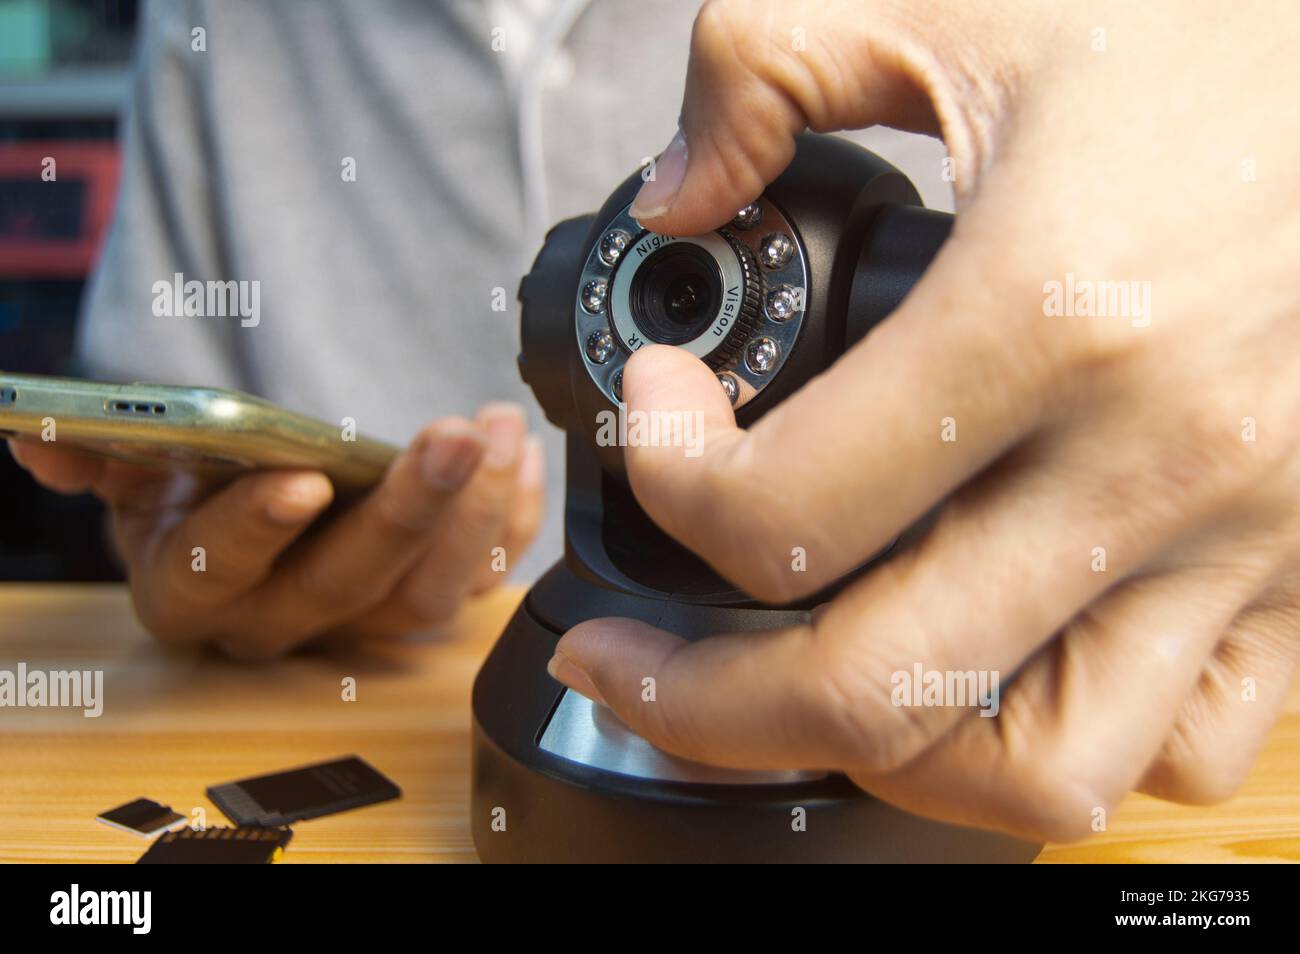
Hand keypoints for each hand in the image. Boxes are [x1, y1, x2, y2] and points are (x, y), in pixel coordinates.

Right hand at [8, 402, 543, 658]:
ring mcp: (361, 620)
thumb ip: (100, 451)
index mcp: (193, 588)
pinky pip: (482, 581)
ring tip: (499, 430)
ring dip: (474, 514)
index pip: (215, 572)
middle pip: (346, 586)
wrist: (255, 505)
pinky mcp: (422, 603)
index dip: (255, 529)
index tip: (304, 476)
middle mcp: (280, 619)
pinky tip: (522, 457)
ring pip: (427, 597)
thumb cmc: (197, 480)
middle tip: (454, 435)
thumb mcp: (139, 464)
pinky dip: (511, 522)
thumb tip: (40, 437)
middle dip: (406, 511)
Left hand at [549, 0, 1299, 840]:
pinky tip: (988, 665)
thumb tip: (677, 192)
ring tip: (804, 685)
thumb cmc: (1209, 19)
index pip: (788, 507)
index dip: (663, 478)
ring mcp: (1241, 535)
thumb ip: (768, 68)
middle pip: (879, 687)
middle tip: (629, 661)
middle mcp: (1155, 460)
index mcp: (1053, 314)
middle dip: (706, 701)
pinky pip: (1189, 742)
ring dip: (891, 752)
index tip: (654, 412)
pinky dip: (1063, 743)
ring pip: (1042, 770)